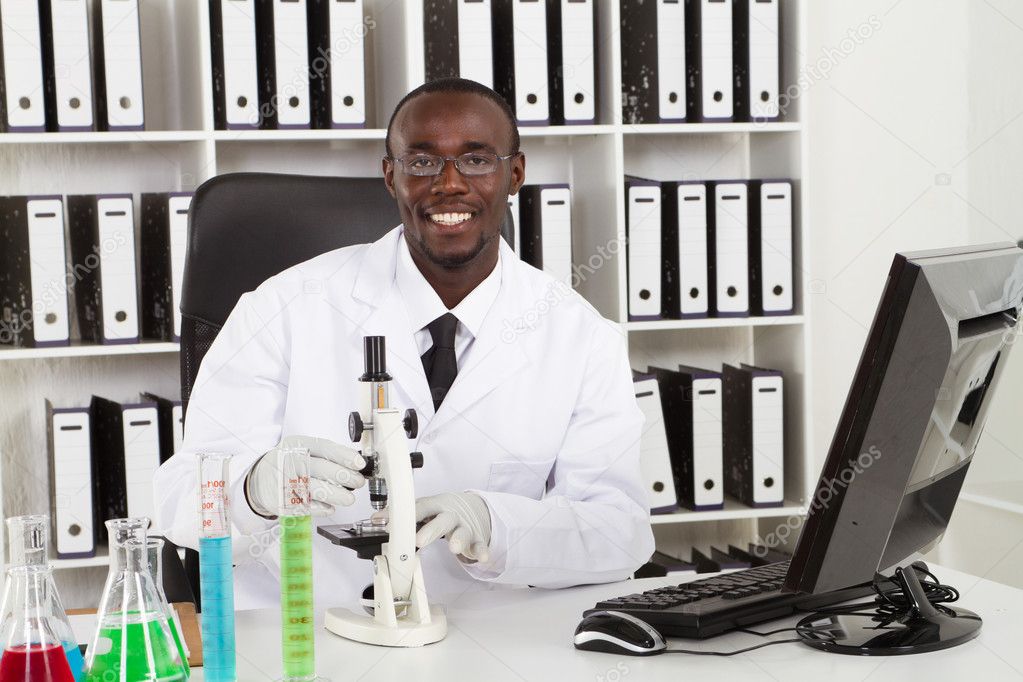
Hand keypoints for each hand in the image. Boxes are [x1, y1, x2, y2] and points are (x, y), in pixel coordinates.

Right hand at [245, 435, 365, 516]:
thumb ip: (326, 455)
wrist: (260, 480)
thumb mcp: (302, 450)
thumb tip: (356, 463)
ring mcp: (283, 481)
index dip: (344, 455)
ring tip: (349, 498)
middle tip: (358, 482)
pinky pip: (305, 506)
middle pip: (321, 468)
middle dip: (344, 476)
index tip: (359, 463)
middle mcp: (288, 461)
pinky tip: (330, 508)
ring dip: (336, 495)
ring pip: (314, 488)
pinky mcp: (281, 501)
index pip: (323, 447)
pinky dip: (321, 508)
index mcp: (295, 444)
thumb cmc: (288, 463)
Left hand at [374, 492, 492, 561]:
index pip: (419, 508)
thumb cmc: (443, 511)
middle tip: (418, 541)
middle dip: (430, 530)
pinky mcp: (477, 538)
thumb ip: (405, 516)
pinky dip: (481, 551)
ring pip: (462, 532)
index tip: (387, 523)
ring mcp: (465, 526)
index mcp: (435, 506)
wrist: (474, 507)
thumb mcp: (426, 509)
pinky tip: (481, 558)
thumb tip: (377, 520)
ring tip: (454, 548)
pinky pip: (480, 545)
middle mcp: (450, 515)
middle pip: (441, 520)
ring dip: (458, 540)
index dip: (404, 515)